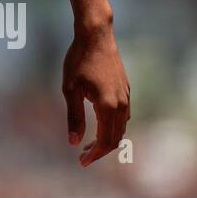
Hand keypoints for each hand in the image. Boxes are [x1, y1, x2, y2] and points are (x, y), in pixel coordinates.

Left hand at [62, 23, 130, 166]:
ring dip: (107, 139)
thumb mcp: (70, 89)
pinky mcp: (126, 90)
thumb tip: (74, 142)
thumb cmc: (79, 60)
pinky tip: (100, 124)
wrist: (96, 36)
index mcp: (108, 106)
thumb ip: (74, 117)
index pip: (106, 141)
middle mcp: (122, 104)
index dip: (94, 155)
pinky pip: (123, 116)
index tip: (82, 162)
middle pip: (116, 138)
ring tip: (88, 143)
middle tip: (83, 156)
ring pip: (121, 128)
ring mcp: (126, 97)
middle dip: (100, 150)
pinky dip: (113, 127)